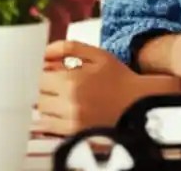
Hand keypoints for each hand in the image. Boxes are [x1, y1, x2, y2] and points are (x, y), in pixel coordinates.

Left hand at [36, 41, 154, 136]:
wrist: (142, 104)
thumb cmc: (119, 77)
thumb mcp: (97, 54)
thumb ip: (67, 47)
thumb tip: (42, 51)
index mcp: (71, 81)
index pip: (38, 77)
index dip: (43, 74)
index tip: (50, 73)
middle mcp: (70, 103)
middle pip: (39, 95)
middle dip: (45, 89)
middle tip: (56, 86)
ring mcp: (73, 121)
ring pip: (43, 112)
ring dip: (48, 104)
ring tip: (63, 99)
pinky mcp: (78, 134)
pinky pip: (52, 127)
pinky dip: (54, 119)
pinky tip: (66, 112)